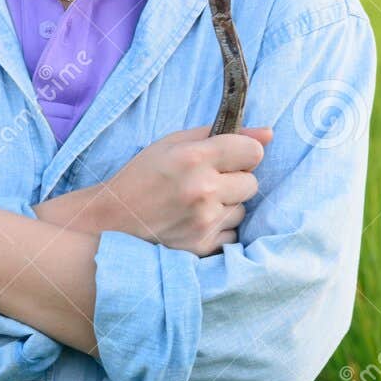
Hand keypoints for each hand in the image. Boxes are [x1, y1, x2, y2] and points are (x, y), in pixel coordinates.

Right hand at [35, 125, 270, 256]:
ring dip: (225, 207)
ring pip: (241, 210)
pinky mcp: (203, 246)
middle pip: (252, 182)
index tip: (230, 158)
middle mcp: (203, 189)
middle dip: (234, 181)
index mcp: (194, 157)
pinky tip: (193, 223)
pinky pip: (231, 235)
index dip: (243, 153)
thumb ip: (220, 134)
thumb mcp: (172, 144)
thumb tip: (269, 134)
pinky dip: (217, 229)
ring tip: (195, 205)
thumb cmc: (142, 176)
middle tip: (206, 183)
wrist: (111, 222)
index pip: (253, 151)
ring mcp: (204, 221)